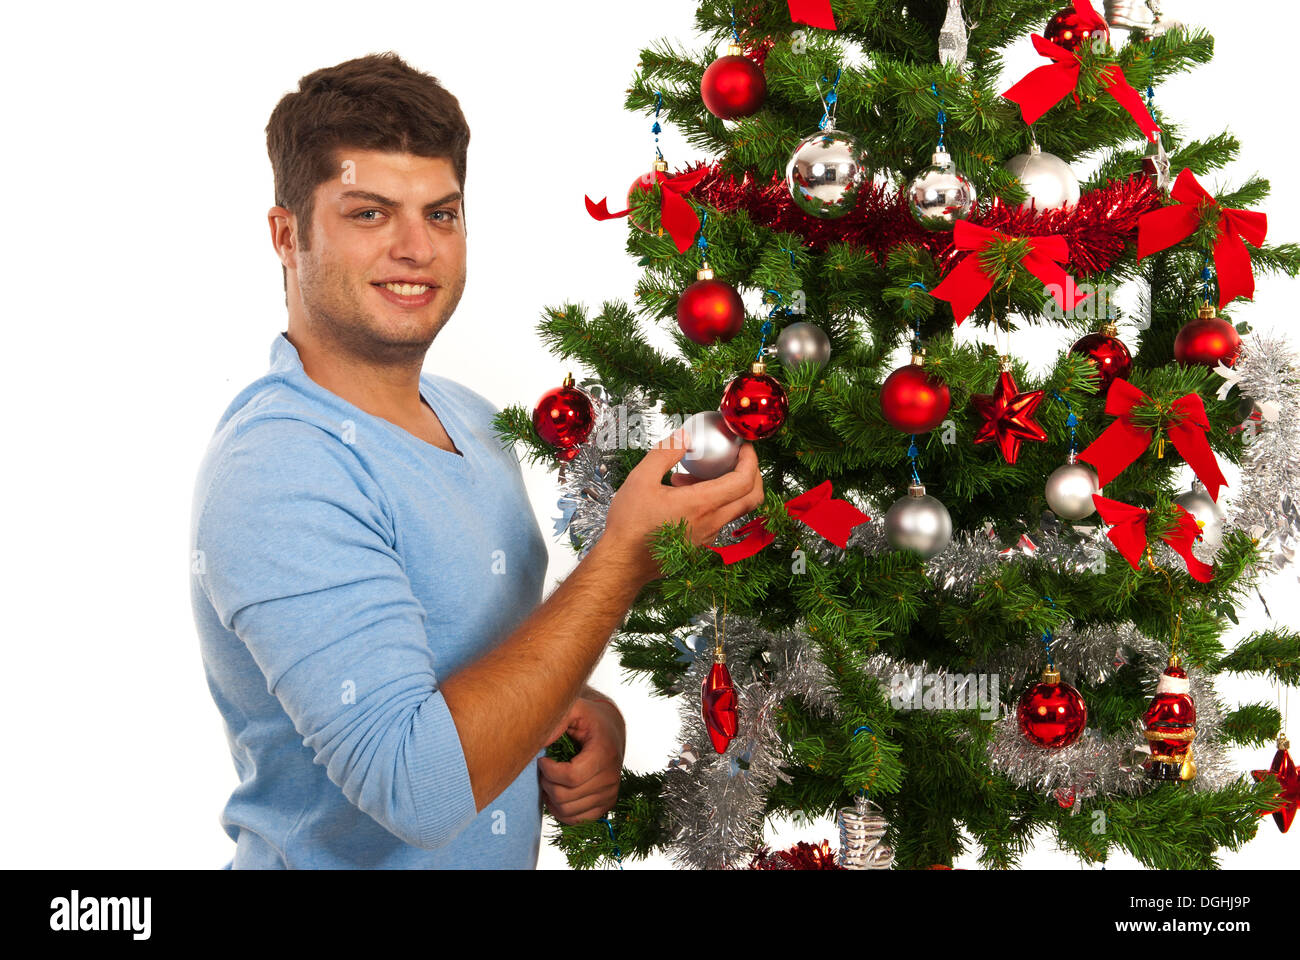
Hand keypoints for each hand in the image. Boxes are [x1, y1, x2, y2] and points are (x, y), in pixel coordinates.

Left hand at [538, 697, 625, 823]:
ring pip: (568, 811)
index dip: (549, 772)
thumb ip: (556, 721)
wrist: (611, 729)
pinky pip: (578, 820)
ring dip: (551, 798)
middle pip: (566, 796)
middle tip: (543, 771)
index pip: (571, 776)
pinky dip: (561, 812)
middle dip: (546, 784)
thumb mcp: (574, 708)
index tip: (542, 760)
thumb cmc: (590, 718)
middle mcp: (611, 777)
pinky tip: (557, 794)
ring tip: (549, 781)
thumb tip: (538, 741)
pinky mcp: (607, 804)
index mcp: (604, 753)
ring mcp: (610, 793)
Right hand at [602, 428, 763, 583]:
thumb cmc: (629, 526)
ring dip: (726, 487)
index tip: (744, 447)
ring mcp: (708, 536)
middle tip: (737, 458)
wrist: (623, 563)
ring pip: (735, 508)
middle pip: (752, 497)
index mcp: (701, 505)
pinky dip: (713, 502)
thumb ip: (665, 453)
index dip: (750, 460)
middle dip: (752, 473)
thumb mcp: (641, 479)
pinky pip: (719, 519)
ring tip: (693, 476)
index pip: (743, 480)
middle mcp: (711, 522)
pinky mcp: (701, 543)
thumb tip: (684, 436)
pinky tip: (683, 495)